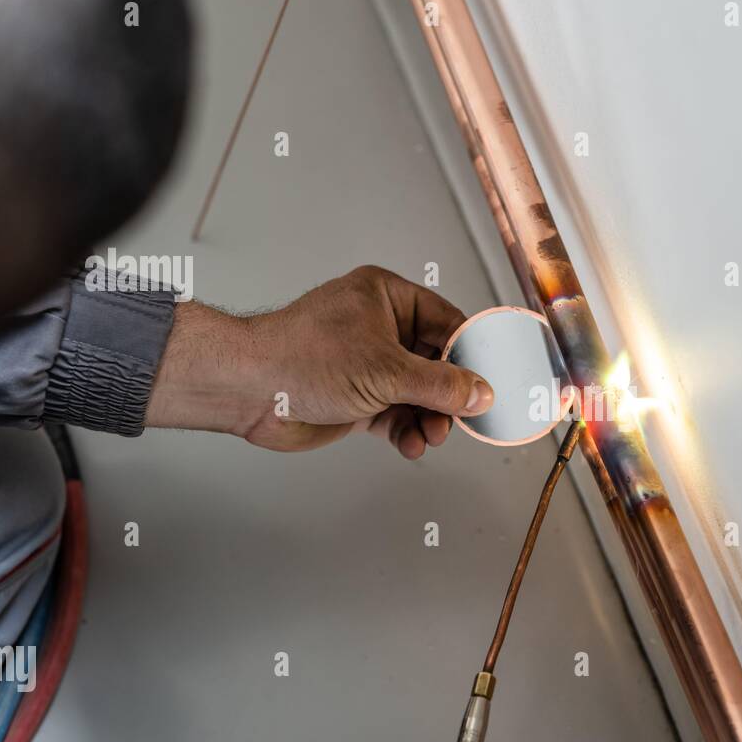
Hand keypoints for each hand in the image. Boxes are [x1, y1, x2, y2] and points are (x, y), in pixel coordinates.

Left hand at [145, 266, 493, 456]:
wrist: (248, 390)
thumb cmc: (300, 358)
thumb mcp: (386, 370)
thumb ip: (441, 385)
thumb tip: (480, 392)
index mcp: (387, 298)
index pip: (447, 323)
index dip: (472, 354)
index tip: (493, 380)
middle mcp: (380, 327)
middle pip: (436, 363)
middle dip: (449, 396)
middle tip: (462, 418)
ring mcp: (368, 363)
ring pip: (418, 394)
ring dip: (429, 418)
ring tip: (431, 435)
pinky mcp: (357, 396)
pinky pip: (396, 413)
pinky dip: (406, 430)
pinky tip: (410, 444)